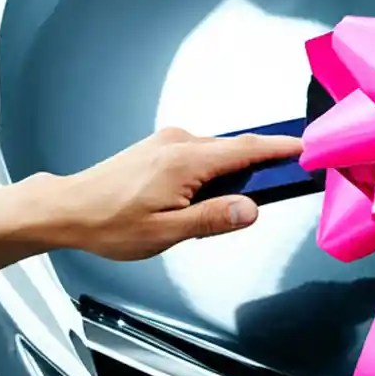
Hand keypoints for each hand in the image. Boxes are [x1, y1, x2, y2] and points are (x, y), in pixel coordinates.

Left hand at [43, 127, 302, 259]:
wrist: (67, 209)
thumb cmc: (109, 223)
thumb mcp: (166, 232)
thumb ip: (213, 219)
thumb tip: (251, 210)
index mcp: (186, 161)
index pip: (248, 149)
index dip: (281, 148)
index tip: (307, 148)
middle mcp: (179, 143)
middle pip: (236, 149)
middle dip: (263, 163)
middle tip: (282, 182)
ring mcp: (168, 142)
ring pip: (218, 154)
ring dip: (233, 173)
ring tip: (227, 207)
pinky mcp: (160, 148)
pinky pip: (201, 155)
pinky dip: (214, 171)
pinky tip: (203, 198)